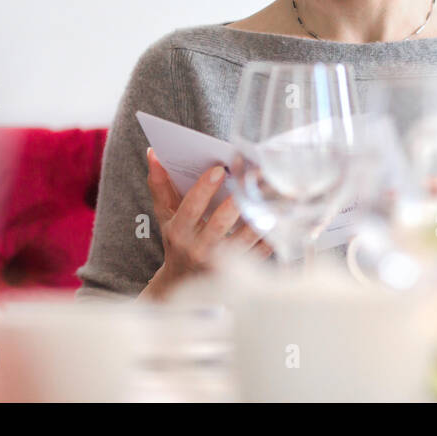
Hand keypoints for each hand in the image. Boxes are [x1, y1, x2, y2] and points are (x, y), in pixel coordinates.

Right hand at [139, 147, 269, 300]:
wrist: (185, 282)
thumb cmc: (177, 240)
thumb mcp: (165, 214)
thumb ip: (160, 184)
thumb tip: (153, 153)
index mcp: (179, 231)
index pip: (191, 208)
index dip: (204, 189)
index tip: (219, 169)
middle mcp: (199, 248)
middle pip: (221, 223)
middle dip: (238, 198)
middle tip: (255, 174)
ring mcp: (221, 262)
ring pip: (246, 236)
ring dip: (262, 212)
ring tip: (275, 189)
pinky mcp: (241, 269)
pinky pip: (261, 249)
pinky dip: (273, 231)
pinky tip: (283, 211)